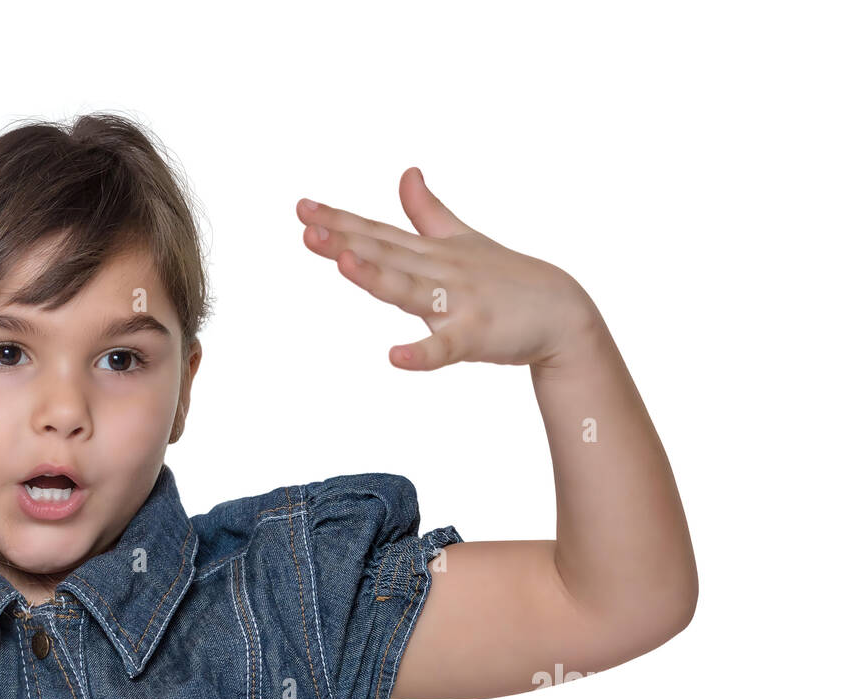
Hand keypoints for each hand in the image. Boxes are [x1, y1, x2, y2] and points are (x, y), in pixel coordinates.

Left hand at [296, 168, 601, 370]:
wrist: (563, 311)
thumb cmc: (507, 279)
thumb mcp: (463, 241)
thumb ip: (427, 213)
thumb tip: (406, 174)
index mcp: (432, 253)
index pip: (379, 234)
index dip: (340, 221)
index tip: (302, 208)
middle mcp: (440, 271)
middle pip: (386, 254)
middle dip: (345, 241)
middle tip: (307, 227)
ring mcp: (459, 302)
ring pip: (410, 290)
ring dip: (377, 277)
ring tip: (345, 262)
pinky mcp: (477, 336)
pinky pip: (446, 348)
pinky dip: (422, 353)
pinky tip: (395, 356)